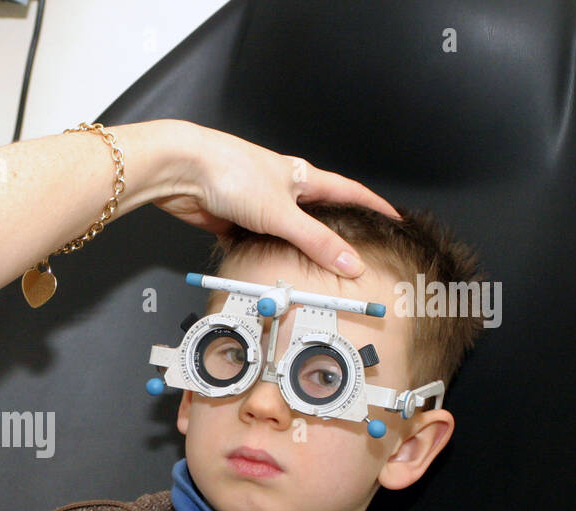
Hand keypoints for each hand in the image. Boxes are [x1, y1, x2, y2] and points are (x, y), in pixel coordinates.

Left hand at [152, 121, 399, 277]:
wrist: (182, 171)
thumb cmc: (231, 173)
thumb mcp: (283, 212)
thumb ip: (317, 241)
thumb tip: (352, 263)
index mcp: (301, 178)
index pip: (348, 191)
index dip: (372, 204)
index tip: (393, 217)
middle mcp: (281, 189)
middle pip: (316, 215)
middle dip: (333, 233)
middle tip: (354, 255)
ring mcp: (255, 205)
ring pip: (283, 232)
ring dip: (293, 250)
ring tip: (312, 274)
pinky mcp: (232, 220)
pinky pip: (252, 242)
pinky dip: (259, 256)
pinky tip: (264, 271)